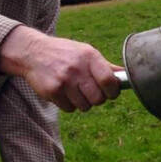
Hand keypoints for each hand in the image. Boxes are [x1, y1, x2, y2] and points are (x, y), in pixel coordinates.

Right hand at [0, 26, 122, 111]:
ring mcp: (64, 80)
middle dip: (97, 99)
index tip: (110, 92)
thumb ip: (105, 66)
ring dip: (82, 102)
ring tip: (74, 90)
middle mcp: (77, 68)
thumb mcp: (85, 52)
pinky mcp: (52, 91)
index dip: (113, 91)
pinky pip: (70, 109)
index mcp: (89, 56)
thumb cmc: (65, 54)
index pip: (109, 81)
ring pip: (85, 106)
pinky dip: (68, 104)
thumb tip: (127, 77)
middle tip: (90, 92)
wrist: (33, 52)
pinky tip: (63, 92)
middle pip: (98, 99)